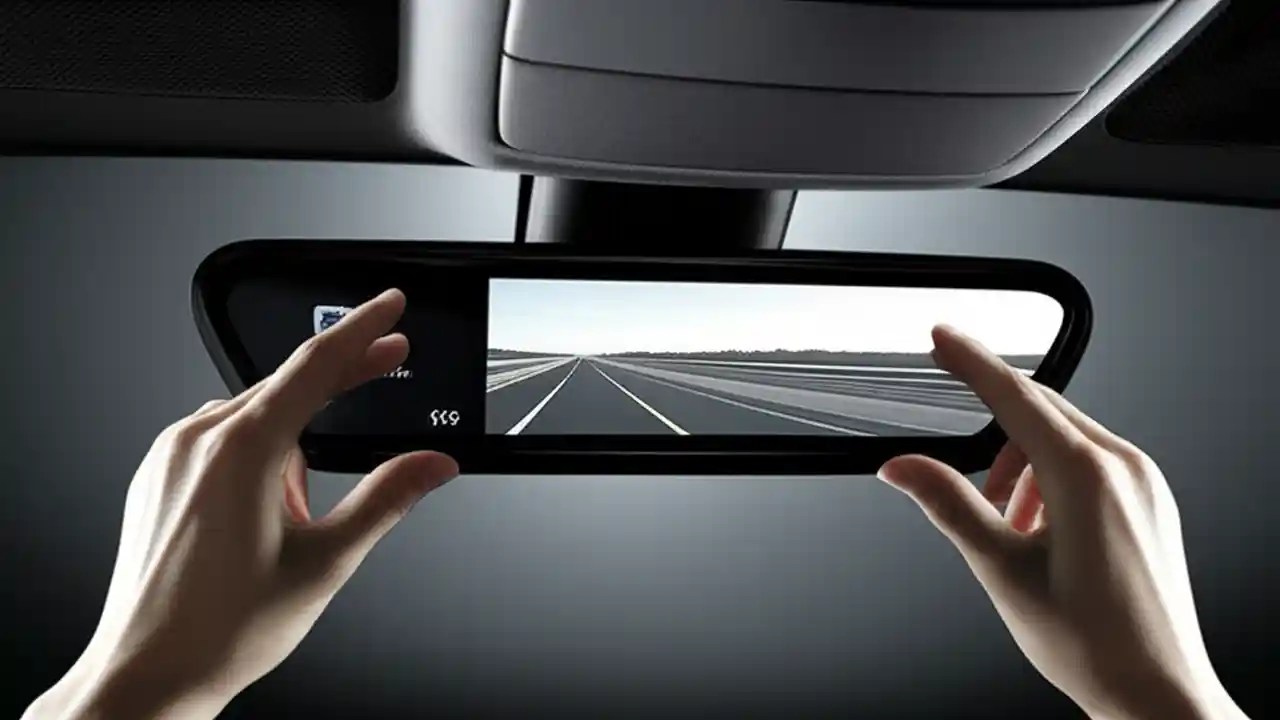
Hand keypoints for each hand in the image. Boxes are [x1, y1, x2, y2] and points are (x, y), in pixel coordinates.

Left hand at [24, 289, 457, 719]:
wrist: (145, 676)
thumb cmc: (221, 629)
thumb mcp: (326, 562)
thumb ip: (387, 499)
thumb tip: (433, 464)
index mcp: (242, 449)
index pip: (316, 364)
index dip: (362, 329)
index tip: (390, 306)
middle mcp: (198, 440)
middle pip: (286, 384)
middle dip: (342, 376)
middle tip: (388, 361)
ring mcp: (169, 457)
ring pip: (252, 417)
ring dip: (294, 437)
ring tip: (301, 516)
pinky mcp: (156, 477)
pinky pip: (217, 441)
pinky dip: (254, 455)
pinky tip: (266, 510)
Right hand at [877, 326, 1246, 719]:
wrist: (1158, 694)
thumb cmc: (1093, 643)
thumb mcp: (1001, 570)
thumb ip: (947, 505)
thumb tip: (902, 468)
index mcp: (1087, 476)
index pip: (1015, 396)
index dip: (971, 362)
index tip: (942, 338)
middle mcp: (1124, 468)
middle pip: (1041, 413)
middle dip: (994, 437)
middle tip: (961, 469)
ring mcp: (1144, 484)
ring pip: (1065, 439)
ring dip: (1022, 468)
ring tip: (1006, 528)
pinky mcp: (1151, 502)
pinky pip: (1092, 464)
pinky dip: (1052, 481)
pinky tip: (1039, 530)